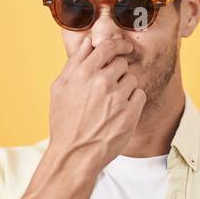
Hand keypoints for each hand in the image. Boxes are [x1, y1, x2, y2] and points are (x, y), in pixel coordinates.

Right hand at [48, 35, 145, 171]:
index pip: (108, 46)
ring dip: (125, 88)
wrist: (74, 155)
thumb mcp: (59, 89)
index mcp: (83, 73)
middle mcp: (102, 82)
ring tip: (111, 104)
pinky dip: (133, 101)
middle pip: (121, 63)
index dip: (118, 45)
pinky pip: (140, 94)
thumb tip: (88, 42)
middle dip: (117, 72)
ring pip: (132, 79)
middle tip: (108, 88)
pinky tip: (120, 112)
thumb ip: (74, 63)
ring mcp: (117, 98)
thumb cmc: (64, 123)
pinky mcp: (130, 114)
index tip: (124, 48)